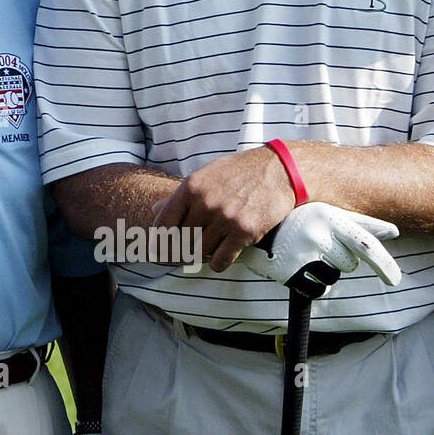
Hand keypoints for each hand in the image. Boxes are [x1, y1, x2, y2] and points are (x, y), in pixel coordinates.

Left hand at [151, 147, 297, 270]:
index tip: (156, 251)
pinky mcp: (245, 232)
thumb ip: (180, 196)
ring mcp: (225, 219)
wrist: (278, 171)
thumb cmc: (239, 173)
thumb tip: (154, 210)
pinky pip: (221, 260)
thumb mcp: (205, 175)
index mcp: (191, 187)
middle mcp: (205, 203)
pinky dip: (217, 263)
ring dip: (200, 256)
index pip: (163, 222)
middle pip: (180, 241)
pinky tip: (220, 257)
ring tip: (205, 251)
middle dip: (178, 252)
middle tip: (180, 257)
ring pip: (199, 252)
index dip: (158, 241)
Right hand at [237, 200, 401, 297]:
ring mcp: (300, 253)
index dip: (384, 265)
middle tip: (318, 247)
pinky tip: (298, 269)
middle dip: (339, 260)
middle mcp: (316, 234)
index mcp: (328, 216)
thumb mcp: (324, 212)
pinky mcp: (287, 271)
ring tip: (304, 256)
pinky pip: (315, 289)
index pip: (365, 245)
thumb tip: (393, 232)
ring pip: (332, 277)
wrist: (250, 218)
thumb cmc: (294, 217)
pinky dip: (310, 285)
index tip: (395, 280)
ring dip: (323, 272)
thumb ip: (359, 223)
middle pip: (348, 264)